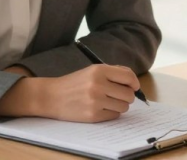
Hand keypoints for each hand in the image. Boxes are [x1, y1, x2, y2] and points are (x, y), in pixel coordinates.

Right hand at [0, 64, 139, 121]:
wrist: (51, 96)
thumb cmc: (74, 83)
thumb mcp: (92, 70)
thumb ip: (112, 72)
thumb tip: (133, 81)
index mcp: (99, 70)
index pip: (128, 77)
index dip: (135, 83)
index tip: (134, 86)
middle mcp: (98, 85)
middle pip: (128, 94)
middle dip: (127, 96)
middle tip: (119, 96)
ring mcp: (95, 101)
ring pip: (124, 106)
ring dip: (120, 105)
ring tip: (109, 102)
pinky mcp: (92, 116)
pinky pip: (114, 116)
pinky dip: (111, 113)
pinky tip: (101, 108)